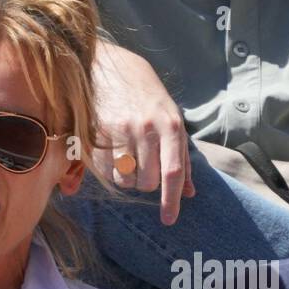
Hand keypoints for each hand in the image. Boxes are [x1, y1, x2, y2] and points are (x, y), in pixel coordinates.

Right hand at [92, 41, 194, 224]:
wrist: (113, 68)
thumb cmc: (150, 101)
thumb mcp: (173, 123)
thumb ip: (182, 158)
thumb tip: (190, 193)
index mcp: (170, 127)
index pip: (173, 172)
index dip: (172, 200)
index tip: (169, 220)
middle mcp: (147, 129)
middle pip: (148, 182)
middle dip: (147, 183)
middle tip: (144, 165)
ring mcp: (120, 130)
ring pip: (125, 179)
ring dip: (128, 178)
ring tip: (128, 158)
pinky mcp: (98, 132)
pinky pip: (106, 170)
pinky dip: (111, 171)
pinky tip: (113, 153)